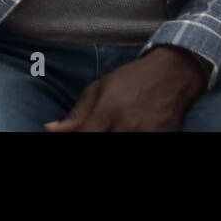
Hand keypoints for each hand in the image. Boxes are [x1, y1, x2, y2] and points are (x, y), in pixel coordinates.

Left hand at [44, 46, 209, 131]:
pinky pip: (142, 146)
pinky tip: (129, 131)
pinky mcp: (162, 138)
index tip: (76, 136)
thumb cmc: (130, 80)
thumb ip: (75, 114)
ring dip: (112, 139)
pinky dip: (132, 141)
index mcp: (107, 110)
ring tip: (110, 129)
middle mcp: (126, 124)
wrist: (171, 75)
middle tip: (98, 130)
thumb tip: (49, 129)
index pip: (84, 136)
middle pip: (103, 143)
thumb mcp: (99, 89)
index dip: (75, 140)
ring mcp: (146, 133)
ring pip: (122, 146)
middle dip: (95, 138)